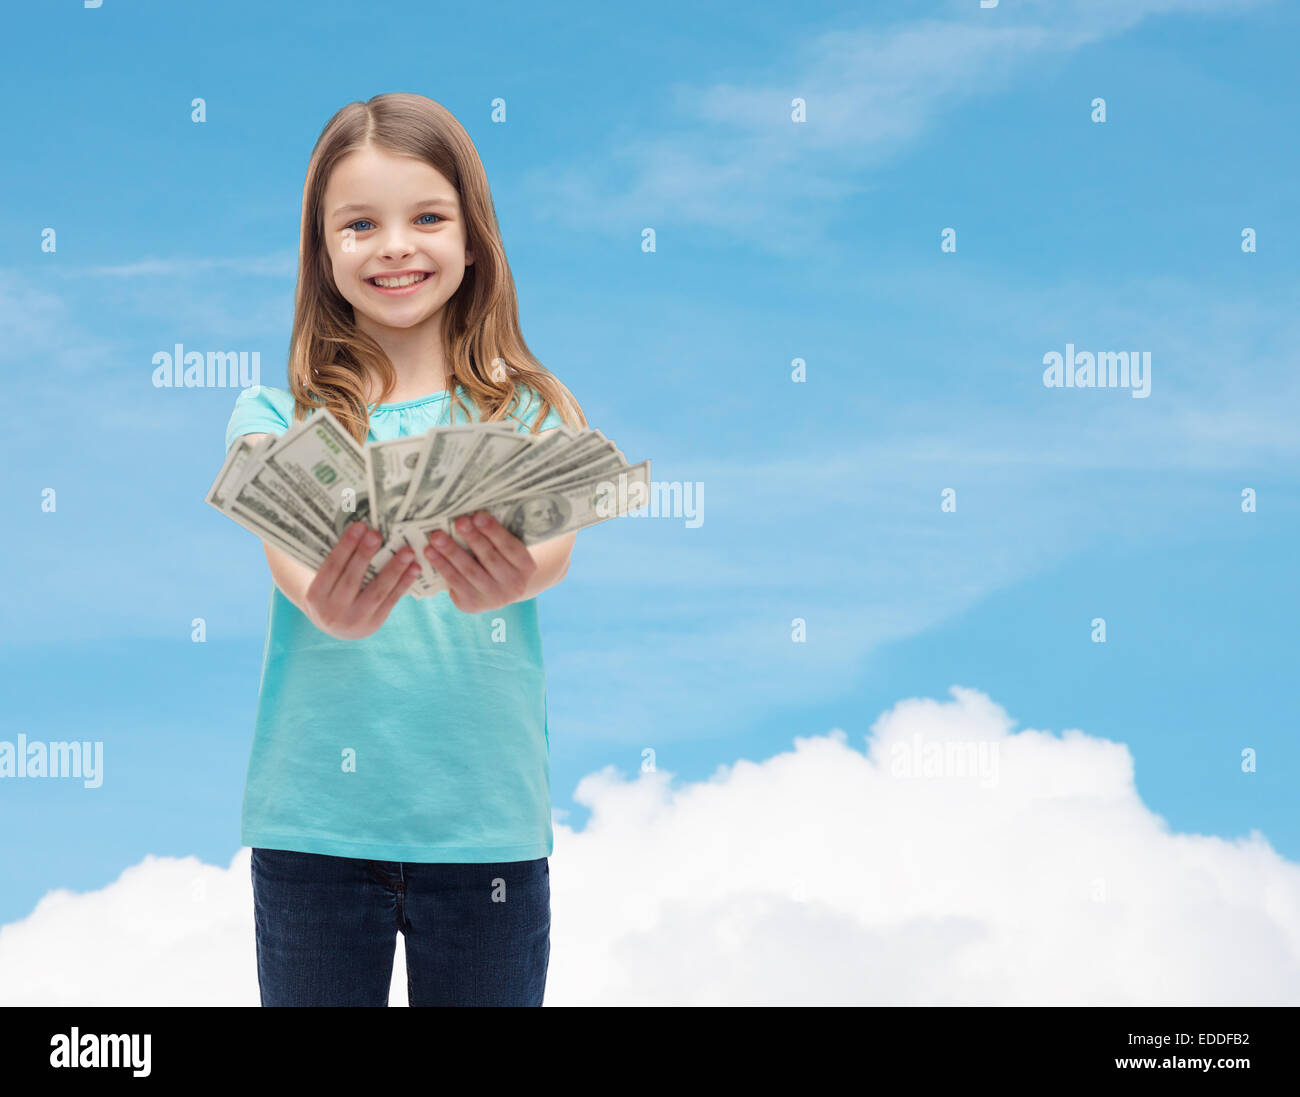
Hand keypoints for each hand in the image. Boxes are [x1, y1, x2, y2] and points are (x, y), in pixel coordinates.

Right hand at [305, 521, 420, 639]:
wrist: (337, 629)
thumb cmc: (333, 593)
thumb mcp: (326, 581)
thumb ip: (340, 562)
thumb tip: (363, 530)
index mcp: (316, 596)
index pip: (331, 567)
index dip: (345, 546)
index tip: (359, 526)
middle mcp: (333, 611)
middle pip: (351, 579)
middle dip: (364, 555)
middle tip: (377, 534)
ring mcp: (355, 620)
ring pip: (376, 591)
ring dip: (393, 569)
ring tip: (407, 551)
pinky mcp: (374, 623)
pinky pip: (391, 600)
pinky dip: (404, 583)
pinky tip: (414, 568)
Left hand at [424, 511, 538, 613]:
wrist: (498, 590)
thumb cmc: (500, 558)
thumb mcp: (506, 548)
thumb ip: (495, 535)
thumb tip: (470, 515)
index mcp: (526, 567)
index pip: (509, 547)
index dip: (493, 531)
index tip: (477, 515)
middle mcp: (514, 585)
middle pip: (489, 559)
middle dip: (472, 538)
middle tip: (458, 522)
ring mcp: (493, 598)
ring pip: (469, 571)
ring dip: (451, 552)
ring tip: (436, 537)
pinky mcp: (473, 605)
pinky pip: (455, 583)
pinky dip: (442, 567)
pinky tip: (430, 553)